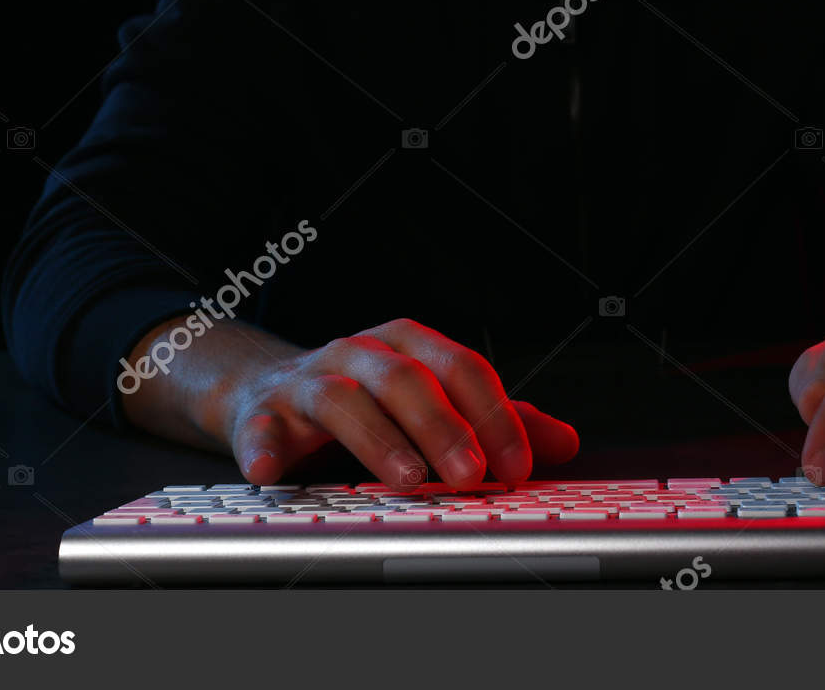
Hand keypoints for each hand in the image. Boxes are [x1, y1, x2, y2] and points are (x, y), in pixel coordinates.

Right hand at [123, 315, 578, 488]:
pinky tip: (274, 471)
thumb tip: (564, 441)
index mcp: (408, 345)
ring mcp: (308, 380)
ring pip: (342, 398)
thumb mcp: (432, 399)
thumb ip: (493, 420)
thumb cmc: (364, 397)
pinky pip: (259, 427)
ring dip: (377, 438)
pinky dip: (264, 446)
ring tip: (407, 478)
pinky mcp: (261, 412)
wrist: (268, 389)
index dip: (492, 415)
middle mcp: (360, 353)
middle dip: (443, 428)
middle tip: (471, 475)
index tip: (516, 464)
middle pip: (405, 379)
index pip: (460, 367)